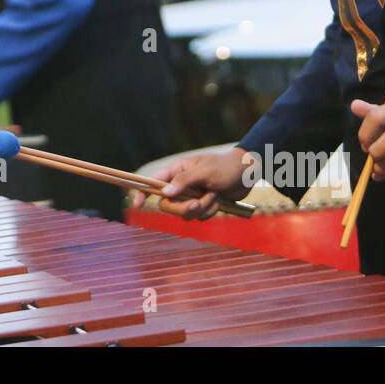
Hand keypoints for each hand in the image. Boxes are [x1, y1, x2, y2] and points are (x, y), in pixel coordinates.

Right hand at [130, 148, 255, 219]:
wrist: (248, 173)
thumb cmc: (226, 167)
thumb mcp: (205, 171)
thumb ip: (184, 181)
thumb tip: (165, 192)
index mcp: (177, 170)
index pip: (153, 182)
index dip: (142, 193)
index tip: (136, 205)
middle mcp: (182, 184)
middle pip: (168, 205)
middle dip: (183, 208)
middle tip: (197, 204)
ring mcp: (192, 195)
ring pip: (185, 213)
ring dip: (202, 208)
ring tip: (214, 196)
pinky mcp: (203, 204)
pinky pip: (199, 216)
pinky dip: (210, 211)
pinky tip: (219, 200)